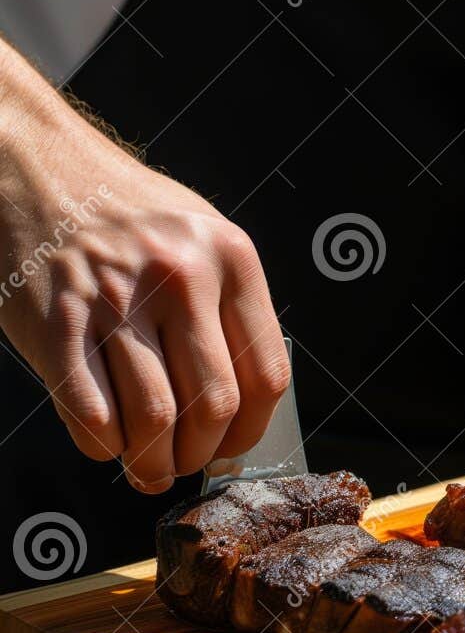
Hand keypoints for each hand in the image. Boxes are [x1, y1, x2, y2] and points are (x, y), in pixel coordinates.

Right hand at [0, 55, 288, 492]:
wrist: (30, 164)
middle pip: (213, 406)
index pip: (266, 375)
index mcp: (231, 258)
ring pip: (155, 420)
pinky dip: (104, 445)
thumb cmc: (123, 211)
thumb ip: (228, 307)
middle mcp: (181, 277)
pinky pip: (92, 413)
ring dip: (153, 462)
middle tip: (186, 466)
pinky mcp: (56, 322)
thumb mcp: (200, 236)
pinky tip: (107, 442)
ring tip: (149, 468)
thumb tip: (243, 405)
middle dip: (201, 455)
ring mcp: (115, 300)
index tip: (232, 447)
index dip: (252, 430)